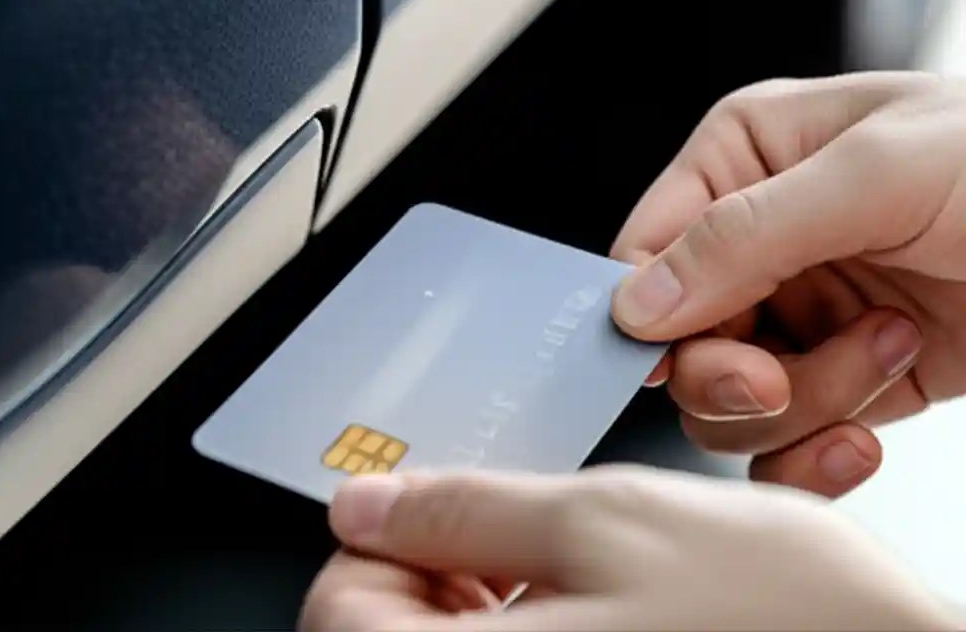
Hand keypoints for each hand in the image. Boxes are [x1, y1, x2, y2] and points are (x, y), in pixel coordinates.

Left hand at [300, 467, 956, 630]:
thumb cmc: (781, 617)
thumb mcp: (608, 521)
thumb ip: (466, 509)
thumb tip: (364, 503)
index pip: (341, 608)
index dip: (377, 540)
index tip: (428, 509)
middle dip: (433, 568)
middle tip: (507, 534)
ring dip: (483, 595)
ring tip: (562, 566)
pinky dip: (529, 624)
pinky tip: (587, 605)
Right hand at [610, 72, 965, 497]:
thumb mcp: (878, 173)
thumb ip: (744, 234)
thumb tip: (636, 302)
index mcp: (749, 157)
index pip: (646, 249)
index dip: (652, 314)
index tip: (684, 354)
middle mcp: (763, 239)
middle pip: (680, 340)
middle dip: (731, 373)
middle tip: (776, 377)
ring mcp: (805, 313)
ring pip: (731, 402)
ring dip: (805, 401)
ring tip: (887, 348)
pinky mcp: (850, 378)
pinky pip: (785, 444)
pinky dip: (817, 457)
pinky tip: (869, 434)